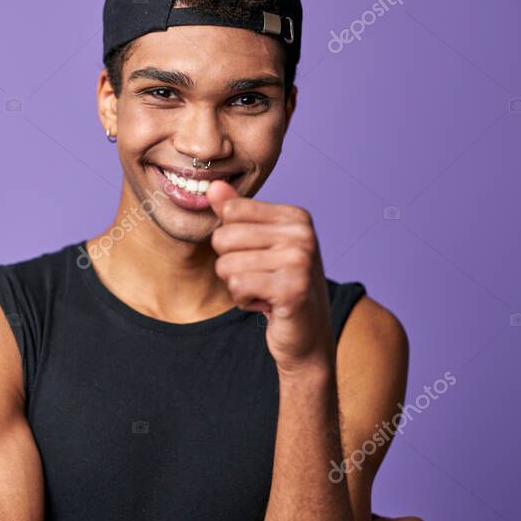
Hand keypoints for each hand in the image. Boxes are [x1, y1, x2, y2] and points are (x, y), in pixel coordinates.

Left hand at [208, 180, 333, 371]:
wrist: (307, 335)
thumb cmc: (279, 285)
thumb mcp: (259, 245)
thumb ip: (236, 213)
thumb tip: (213, 185)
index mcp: (295, 216)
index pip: (230, 211)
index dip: (231, 240)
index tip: (258, 256)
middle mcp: (302, 234)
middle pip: (223, 238)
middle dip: (231, 265)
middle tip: (260, 278)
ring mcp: (299, 260)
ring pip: (226, 265)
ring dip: (237, 286)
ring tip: (264, 291)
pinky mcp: (292, 289)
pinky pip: (237, 285)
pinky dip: (243, 300)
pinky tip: (266, 304)